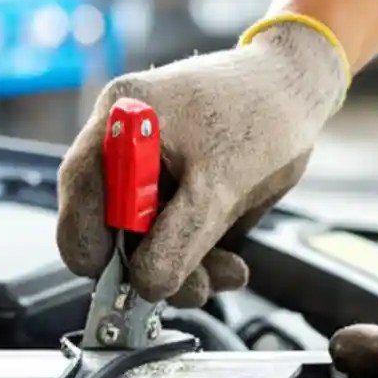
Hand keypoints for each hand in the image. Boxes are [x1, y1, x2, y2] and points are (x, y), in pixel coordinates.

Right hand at [56, 21, 346, 307]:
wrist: (298, 90)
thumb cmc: (263, 110)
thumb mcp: (222, 183)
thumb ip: (179, 238)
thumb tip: (147, 285)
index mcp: (120, 122)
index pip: (79, 191)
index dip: (92, 242)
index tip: (121, 281)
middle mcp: (124, 147)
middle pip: (110, 226)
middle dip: (151, 265)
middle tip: (194, 287)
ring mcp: (148, 174)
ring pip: (144, 243)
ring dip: (184, 271)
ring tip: (226, 273)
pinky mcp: (173, 194)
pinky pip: (172, 240)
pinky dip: (199, 260)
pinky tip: (229, 264)